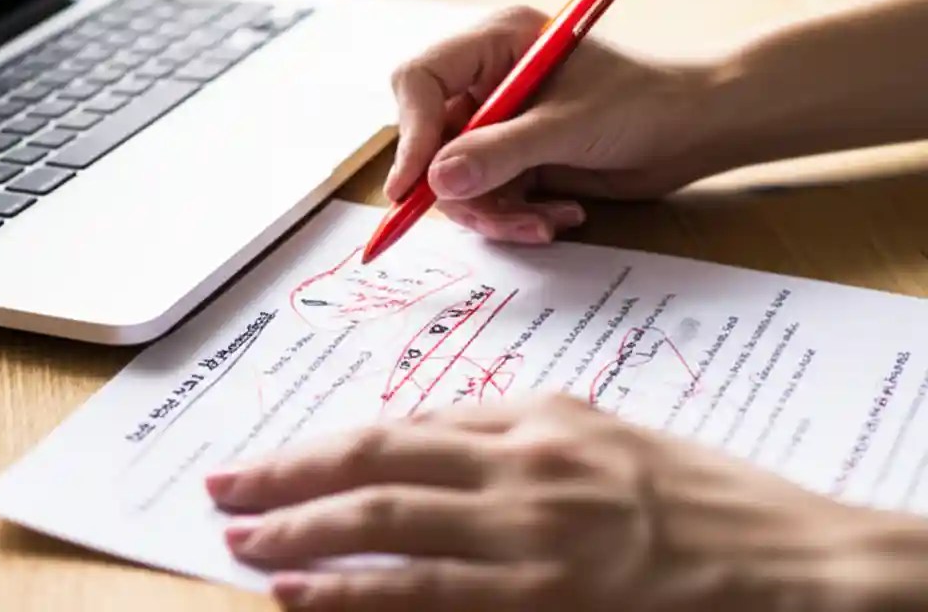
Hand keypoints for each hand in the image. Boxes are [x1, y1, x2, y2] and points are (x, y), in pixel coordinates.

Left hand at [205, 393, 921, 611]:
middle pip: (372, 458)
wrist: (787, 558)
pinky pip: (423, 590)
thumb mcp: (601, 435)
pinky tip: (302, 593)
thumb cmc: (697, 497)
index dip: (323, 442)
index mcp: (532, 416)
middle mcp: (518, 461)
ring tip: (239, 538)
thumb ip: (511, 434)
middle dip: (284, 473)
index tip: (271, 456)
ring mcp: (525, 529)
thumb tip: (426, 444)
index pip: (400, 425)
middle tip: (222, 486)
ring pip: (382, 519)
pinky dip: (353, 588)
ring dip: (298, 529)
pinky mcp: (538, 595)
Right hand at [386, 6, 722, 243]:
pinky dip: (518, 217)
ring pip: (457, 181)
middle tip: (492, 218)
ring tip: (544, 224)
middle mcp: (489, 81)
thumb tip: (436, 180)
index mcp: (495, 43)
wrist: (698, 133)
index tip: (410, 186)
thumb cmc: (645, 104)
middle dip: (459, 188)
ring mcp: (501, 124)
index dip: (410, 133)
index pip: (420, 82)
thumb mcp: (570, 127)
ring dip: (496, 212)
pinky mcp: (516, 160)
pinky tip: (562, 215)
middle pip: (431, 141)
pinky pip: (489, 199)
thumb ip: (501, 153)